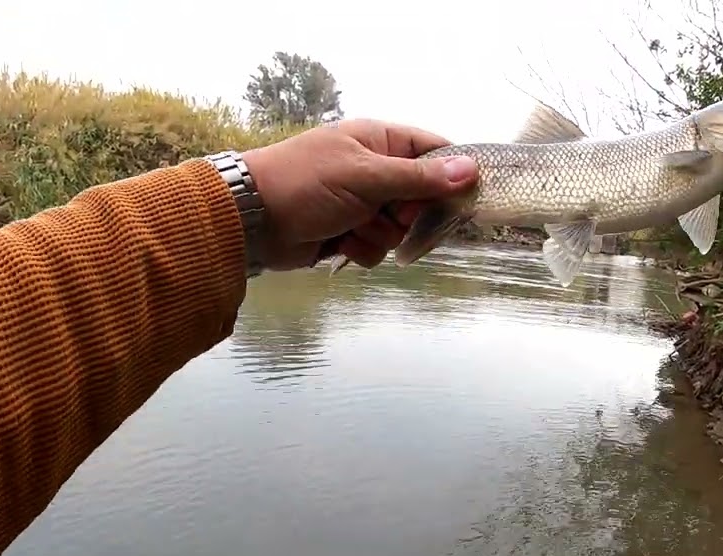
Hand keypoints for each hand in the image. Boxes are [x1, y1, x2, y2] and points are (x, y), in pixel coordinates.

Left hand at [240, 119, 478, 270]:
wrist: (250, 220)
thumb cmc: (306, 184)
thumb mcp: (366, 177)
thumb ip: (420, 178)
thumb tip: (472, 169)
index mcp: (381, 141)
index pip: (435, 151)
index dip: (451, 175)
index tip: (461, 198)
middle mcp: (376, 169)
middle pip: (423, 198)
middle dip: (406, 214)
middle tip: (387, 212)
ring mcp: (363, 202)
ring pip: (401, 229)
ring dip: (380, 235)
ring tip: (350, 226)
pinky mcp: (350, 231)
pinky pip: (378, 247)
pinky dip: (362, 249)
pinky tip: (338, 242)